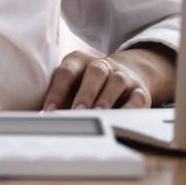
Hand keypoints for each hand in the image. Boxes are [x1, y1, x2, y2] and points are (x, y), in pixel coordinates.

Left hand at [40, 48, 174, 110]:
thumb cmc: (88, 87)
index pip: (67, 72)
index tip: (49, 111)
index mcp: (79, 62)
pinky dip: (130, 109)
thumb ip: (59, 101)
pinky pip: (137, 98)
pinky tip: (120, 120)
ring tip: (98, 115)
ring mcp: (122, 76)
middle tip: (77, 112)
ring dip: (106, 99)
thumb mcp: (71, 88)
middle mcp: (102, 65)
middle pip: (94, 72)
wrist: (126, 75)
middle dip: (85, 93)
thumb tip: (45, 122)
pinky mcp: (140, 91)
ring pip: (116, 81)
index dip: (57, 91)